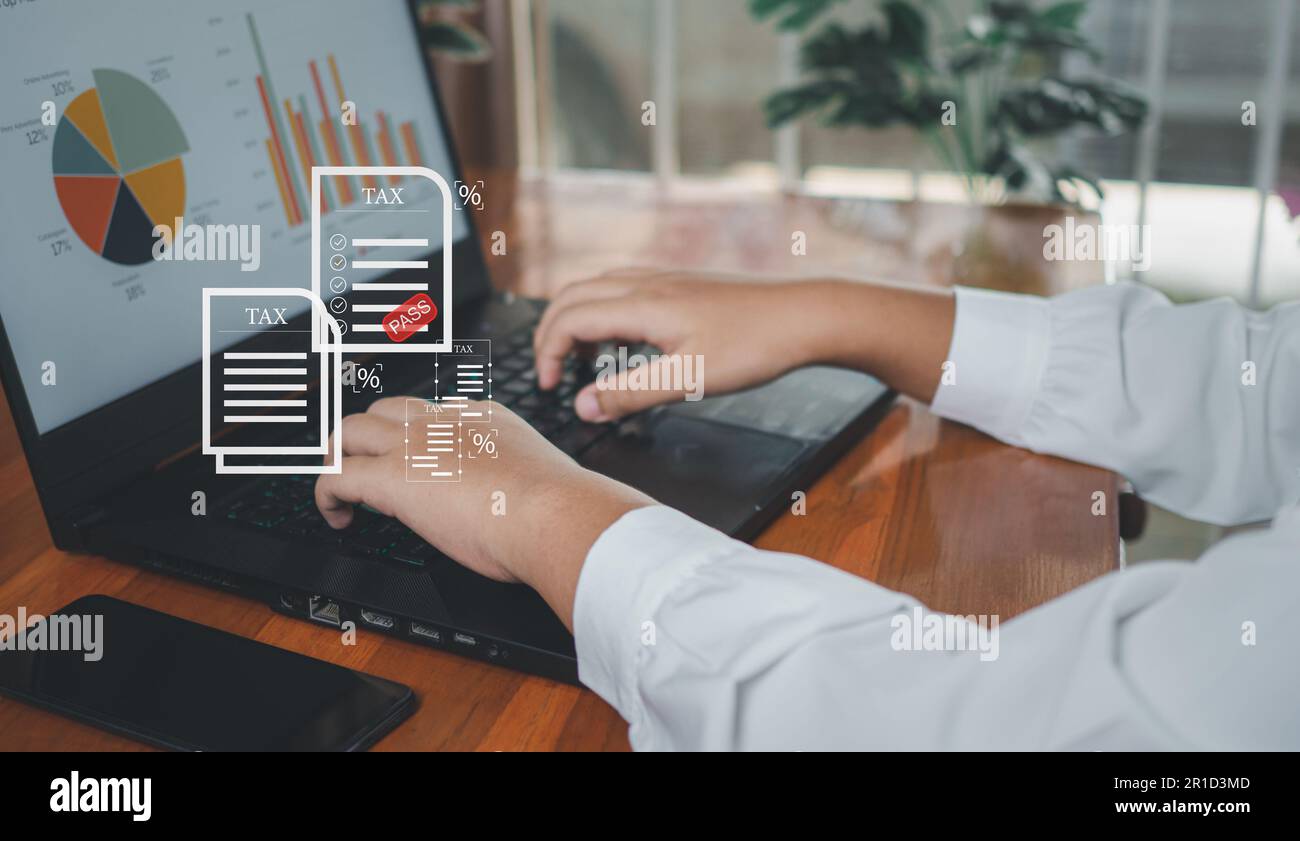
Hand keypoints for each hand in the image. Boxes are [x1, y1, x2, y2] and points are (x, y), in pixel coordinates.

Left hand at [314, 398, 653, 627]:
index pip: (433, 412)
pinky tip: (338, 518)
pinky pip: (336, 476)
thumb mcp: (538, 476)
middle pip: (384, 410)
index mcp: (483, 418)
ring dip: (337, 455)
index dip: (415, 435)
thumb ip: (519, 478)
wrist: (553, 512)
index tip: (415, 458)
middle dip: (367, 435)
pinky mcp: (391, 477)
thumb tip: (519, 503)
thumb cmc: (558, 506)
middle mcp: (444, 422)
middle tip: (365, 464)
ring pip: (350, 430)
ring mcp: (414, 445)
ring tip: (339, 486)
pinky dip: (327, 496)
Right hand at [534, 270, 819, 421]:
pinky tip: (626, 342)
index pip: (569, 319)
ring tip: (584, 363)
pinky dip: (605, 314)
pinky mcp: (682, 285)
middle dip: (550, 334)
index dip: (548, 354)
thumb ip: (631, 395)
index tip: (550, 388)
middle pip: (572, 296)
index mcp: (642, 304)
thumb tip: (583, 407)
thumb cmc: (755, 345)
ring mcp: (665, 279)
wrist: (805, 316)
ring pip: (597, 289)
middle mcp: (647, 283)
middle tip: (550, 373)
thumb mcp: (689, 380)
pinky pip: (624, 289)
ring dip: (576, 322)